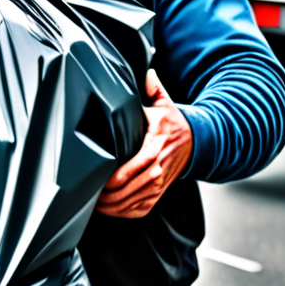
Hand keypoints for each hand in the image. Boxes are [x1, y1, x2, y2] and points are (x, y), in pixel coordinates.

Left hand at [96, 69, 192, 218]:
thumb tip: (148, 73)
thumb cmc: (173, 123)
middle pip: (130, 189)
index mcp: (155, 146)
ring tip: (95, 204)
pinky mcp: (160, 193)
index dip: (113, 177)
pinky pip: (141, 208)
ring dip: (113, 206)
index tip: (96, 178)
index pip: (133, 166)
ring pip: (134, 202)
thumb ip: (153, 88)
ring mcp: (160, 183)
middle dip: (107, 196)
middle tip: (88, 194)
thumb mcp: (164, 104)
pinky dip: (125, 212)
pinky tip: (110, 210)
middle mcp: (158, 167)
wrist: (196, 141)